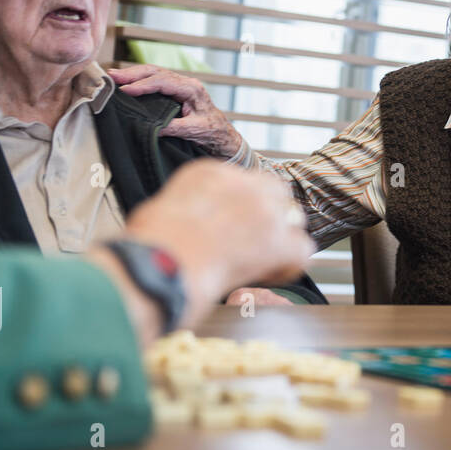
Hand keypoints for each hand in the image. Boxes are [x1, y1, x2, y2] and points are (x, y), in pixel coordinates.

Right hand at [93, 160, 313, 343]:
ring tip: (259, 261)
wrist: (157, 266)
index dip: (242, 208)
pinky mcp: (278, 241)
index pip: (244, 183)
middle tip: (251, 243)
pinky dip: (289, 266)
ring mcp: (265, 211)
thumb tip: (189, 226)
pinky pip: (303, 251)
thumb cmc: (147, 247)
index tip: (230, 228)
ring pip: (293, 217)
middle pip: (275, 191)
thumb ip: (187, 209)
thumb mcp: (160, 209)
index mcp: (210, 173)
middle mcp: (243, 184)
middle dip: (269, 215)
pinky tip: (269, 276)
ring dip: (281, 238)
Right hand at [108, 64, 243, 158]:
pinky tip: (126, 82)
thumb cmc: (211, 131)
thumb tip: (154, 127)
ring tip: (113, 76)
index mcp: (192, 89)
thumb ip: (175, 128)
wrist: (221, 134)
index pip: (164, 81)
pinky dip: (139, 80)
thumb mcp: (194, 131)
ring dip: (133, 74)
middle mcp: (186, 83)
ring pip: (154, 74)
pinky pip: (155, 81)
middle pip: (156, 72)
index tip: (125, 89)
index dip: (143, 85)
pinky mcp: (175, 90)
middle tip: (112, 76)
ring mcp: (180, 85)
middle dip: (133, 73)